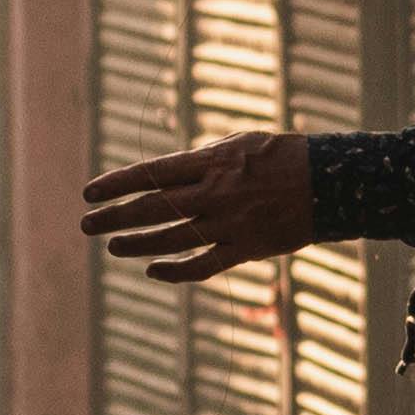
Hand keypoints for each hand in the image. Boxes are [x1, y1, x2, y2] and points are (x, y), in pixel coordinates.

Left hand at [82, 133, 319, 282]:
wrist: (328, 182)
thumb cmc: (281, 155)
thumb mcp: (238, 142)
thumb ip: (201, 160)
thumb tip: (168, 173)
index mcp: (210, 162)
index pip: (151, 174)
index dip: (117, 184)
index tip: (90, 192)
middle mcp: (214, 194)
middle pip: (153, 208)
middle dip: (115, 216)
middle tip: (86, 224)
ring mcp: (228, 224)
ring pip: (171, 239)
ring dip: (137, 244)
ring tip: (112, 246)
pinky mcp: (244, 249)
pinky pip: (202, 266)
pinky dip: (175, 271)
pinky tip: (153, 271)